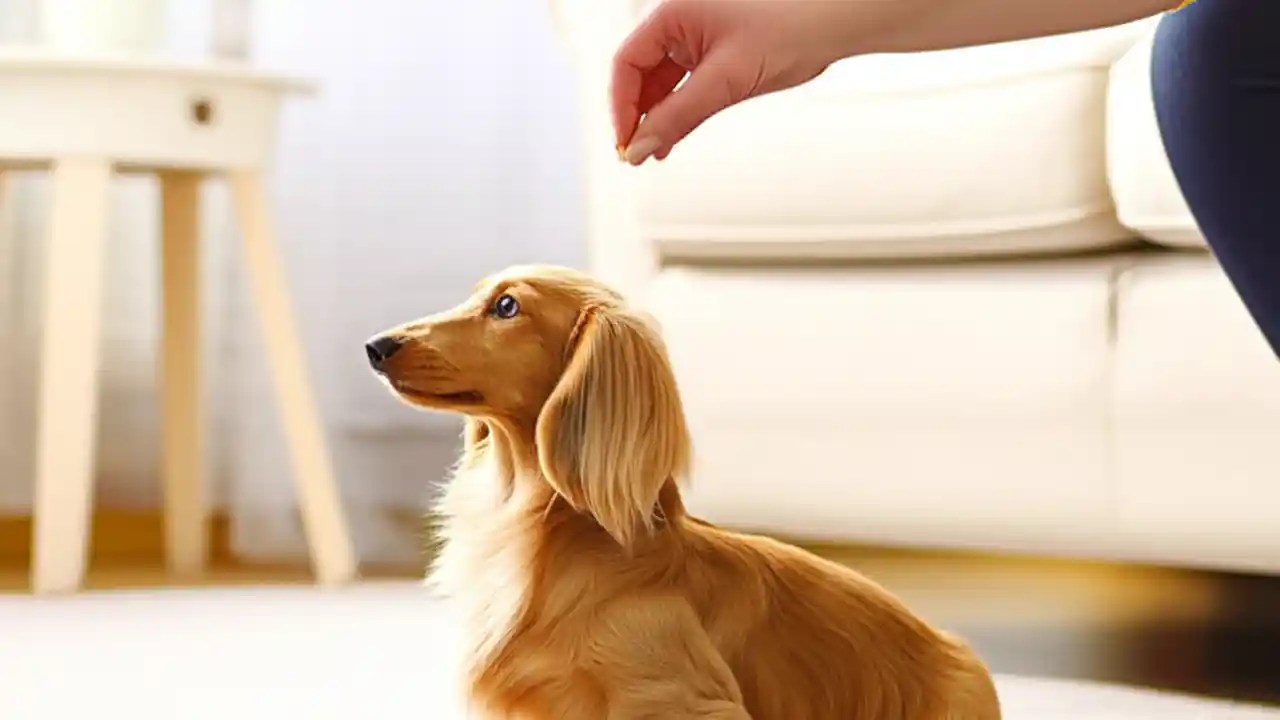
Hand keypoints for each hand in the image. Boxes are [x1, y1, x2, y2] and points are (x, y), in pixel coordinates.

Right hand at [611, 0, 853, 165]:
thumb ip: (678, 116)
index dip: (620, 107)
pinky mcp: (718, 54)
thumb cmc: (790, 28)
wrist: (835, 22)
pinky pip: (686, 86)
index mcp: (674, 13)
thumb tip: (641, 146)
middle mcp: (682, 22)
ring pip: (663, 84)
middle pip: (640, 75)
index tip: (626, 142)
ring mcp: (700, 38)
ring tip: (655, 151)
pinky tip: (673, 138)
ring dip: (658, 118)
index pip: (627, 64)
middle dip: (637, 116)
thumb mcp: (726, 80)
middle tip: (637, 153)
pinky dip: (679, 112)